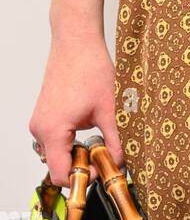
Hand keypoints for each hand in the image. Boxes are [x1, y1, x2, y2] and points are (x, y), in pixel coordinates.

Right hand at [29, 29, 124, 188]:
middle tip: (104, 154)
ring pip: (56, 151)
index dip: (83, 178)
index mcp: (52, 131)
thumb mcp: (110, 108)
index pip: (61, 175)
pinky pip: (54, 138)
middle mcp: (40, 129)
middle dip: (81, 164)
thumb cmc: (90, 67)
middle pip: (57, 165)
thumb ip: (115, 140)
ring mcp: (39, 121)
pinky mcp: (44, 113)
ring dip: (76, 151)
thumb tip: (120, 163)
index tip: (101, 169)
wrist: (77, 41)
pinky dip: (70, 139)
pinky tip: (89, 124)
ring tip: (99, 136)